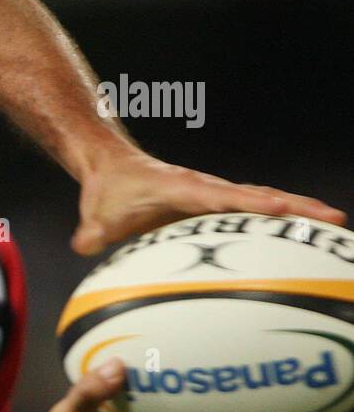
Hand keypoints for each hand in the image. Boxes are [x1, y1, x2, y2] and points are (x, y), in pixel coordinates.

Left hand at [72, 148, 344, 254]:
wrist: (111, 166)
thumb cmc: (107, 191)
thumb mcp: (96, 214)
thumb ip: (91, 231)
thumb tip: (83, 245)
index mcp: (182, 188)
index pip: (221, 197)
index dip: (250, 203)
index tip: (281, 210)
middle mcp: (206, 189)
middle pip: (259, 196)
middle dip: (296, 207)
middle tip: (334, 220)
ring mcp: (216, 197)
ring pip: (265, 202)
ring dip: (299, 213)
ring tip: (337, 226)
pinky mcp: (218, 207)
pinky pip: (256, 214)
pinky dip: (284, 222)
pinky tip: (309, 239)